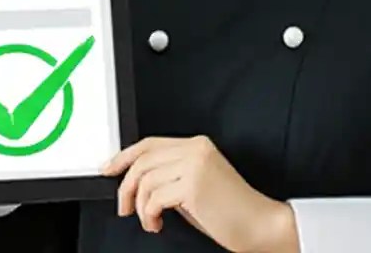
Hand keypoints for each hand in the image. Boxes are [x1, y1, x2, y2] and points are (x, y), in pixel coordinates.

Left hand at [101, 135, 298, 252]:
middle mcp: (196, 149)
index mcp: (197, 145)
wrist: (261, 226)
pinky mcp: (193, 185)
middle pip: (143, 160)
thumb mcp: (195, 186)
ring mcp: (195, 165)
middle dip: (126, 186)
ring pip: (145, 180)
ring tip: (150, 221)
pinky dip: (148, 214)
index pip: (150, 144)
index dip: (124, 156)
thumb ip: (171, 176)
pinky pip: (154, 197)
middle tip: (124, 207)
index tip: (109, 169)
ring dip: (140, 206)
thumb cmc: (231, 212)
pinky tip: (157, 224)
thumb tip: (136, 181)